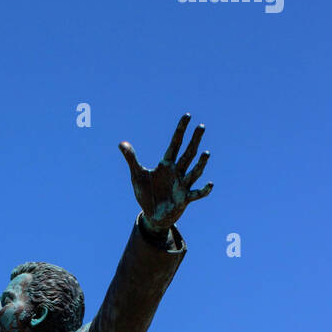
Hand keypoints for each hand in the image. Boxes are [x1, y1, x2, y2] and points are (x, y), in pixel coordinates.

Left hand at [118, 113, 212, 232]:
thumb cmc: (147, 194)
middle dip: (194, 140)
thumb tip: (121, 143)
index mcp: (166, 164)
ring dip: (200, 163)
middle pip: (188, 153)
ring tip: (206, 153)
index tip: (187, 116)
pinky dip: (203, 190)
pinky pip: (196, 194)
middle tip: (201, 126)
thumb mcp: (137, 175)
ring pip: (194, 172)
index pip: (175, 143)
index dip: (180, 130)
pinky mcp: (185, 199)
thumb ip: (131, 159)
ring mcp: (182, 185)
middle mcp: (177, 172)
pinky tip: (210, 184)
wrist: (152, 215)